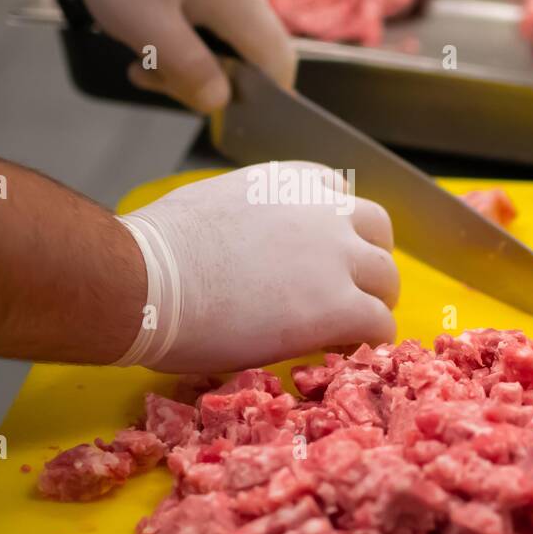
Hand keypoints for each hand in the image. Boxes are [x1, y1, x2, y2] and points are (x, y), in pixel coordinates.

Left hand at [45, 0, 293, 112]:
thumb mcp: (146, 24)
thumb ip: (188, 67)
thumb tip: (219, 102)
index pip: (279, 63)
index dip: (261, 97)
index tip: (214, 105)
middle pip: (255, 62)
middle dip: (211, 85)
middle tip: (158, 81)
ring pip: (231, 53)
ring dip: (189, 70)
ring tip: (142, 65)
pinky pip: (214, 36)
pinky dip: (184, 51)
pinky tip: (148, 47)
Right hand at [112, 162, 398, 372]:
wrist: (146, 282)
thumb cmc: (155, 251)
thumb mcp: (211, 204)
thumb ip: (250, 215)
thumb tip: (243, 243)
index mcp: (289, 181)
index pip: (339, 195)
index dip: (336, 231)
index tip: (322, 257)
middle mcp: (322, 209)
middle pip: (376, 231)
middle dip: (366, 261)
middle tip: (347, 293)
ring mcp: (336, 257)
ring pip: (386, 278)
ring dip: (372, 301)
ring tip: (346, 329)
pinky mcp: (339, 307)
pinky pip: (379, 324)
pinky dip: (368, 340)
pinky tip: (341, 352)